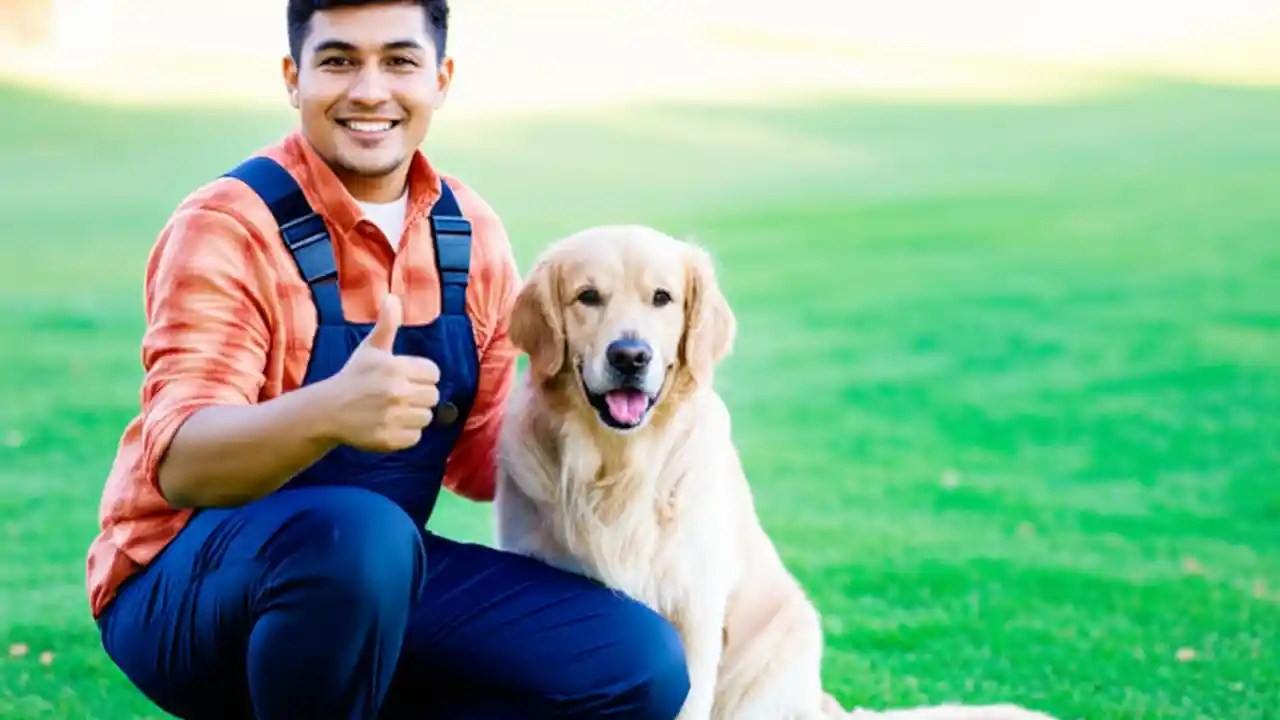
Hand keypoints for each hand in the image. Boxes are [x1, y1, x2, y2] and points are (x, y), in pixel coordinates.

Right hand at [327, 294, 439, 451]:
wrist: (327, 411)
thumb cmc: (353, 377)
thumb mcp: (370, 349)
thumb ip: (387, 325)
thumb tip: (392, 297)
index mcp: (396, 367)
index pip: (433, 373)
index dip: (421, 376)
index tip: (403, 379)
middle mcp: (396, 392)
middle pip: (433, 396)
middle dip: (418, 396)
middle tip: (397, 396)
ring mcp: (393, 417)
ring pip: (426, 418)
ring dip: (413, 416)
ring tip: (392, 411)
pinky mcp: (389, 439)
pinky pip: (415, 437)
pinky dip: (405, 435)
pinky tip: (387, 426)